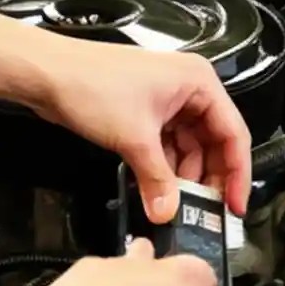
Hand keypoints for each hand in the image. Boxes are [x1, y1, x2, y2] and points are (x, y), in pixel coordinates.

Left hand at [39, 39, 251, 222]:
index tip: (234, 204)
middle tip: (205, 211)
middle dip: (207, 178)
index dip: (237, 173)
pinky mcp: (145, 113)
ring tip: (174, 204)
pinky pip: (166, 147)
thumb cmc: (89, 82)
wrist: (47, 74)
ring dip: (181, 178)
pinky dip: (162, 170)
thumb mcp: (134, 138)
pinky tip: (157, 190)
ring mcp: (166, 101)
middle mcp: (187, 88)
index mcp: (198, 82)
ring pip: (188, 148)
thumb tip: (168, 211)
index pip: (233, 133)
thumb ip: (158, 180)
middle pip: (212, 143)